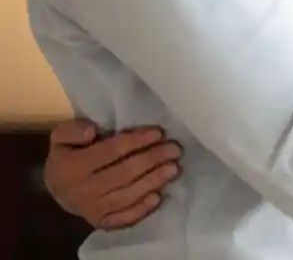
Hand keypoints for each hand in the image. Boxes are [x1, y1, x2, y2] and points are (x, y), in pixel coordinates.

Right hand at [45, 120, 182, 229]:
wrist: (59, 189)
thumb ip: (71, 130)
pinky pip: (124, 218)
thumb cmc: (68, 156)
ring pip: (127, 195)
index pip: (110, 152)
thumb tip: (91, 131)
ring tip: (174, 168)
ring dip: (153, 181)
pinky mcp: (101, 222)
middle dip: (152, 159)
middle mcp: (81, 191)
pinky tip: (159, 196)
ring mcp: (92, 209)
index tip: (158, 133)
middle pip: (124, 174)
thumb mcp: (62, 137)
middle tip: (175, 149)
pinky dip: (142, 208)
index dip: (136, 141)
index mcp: (71, 167)